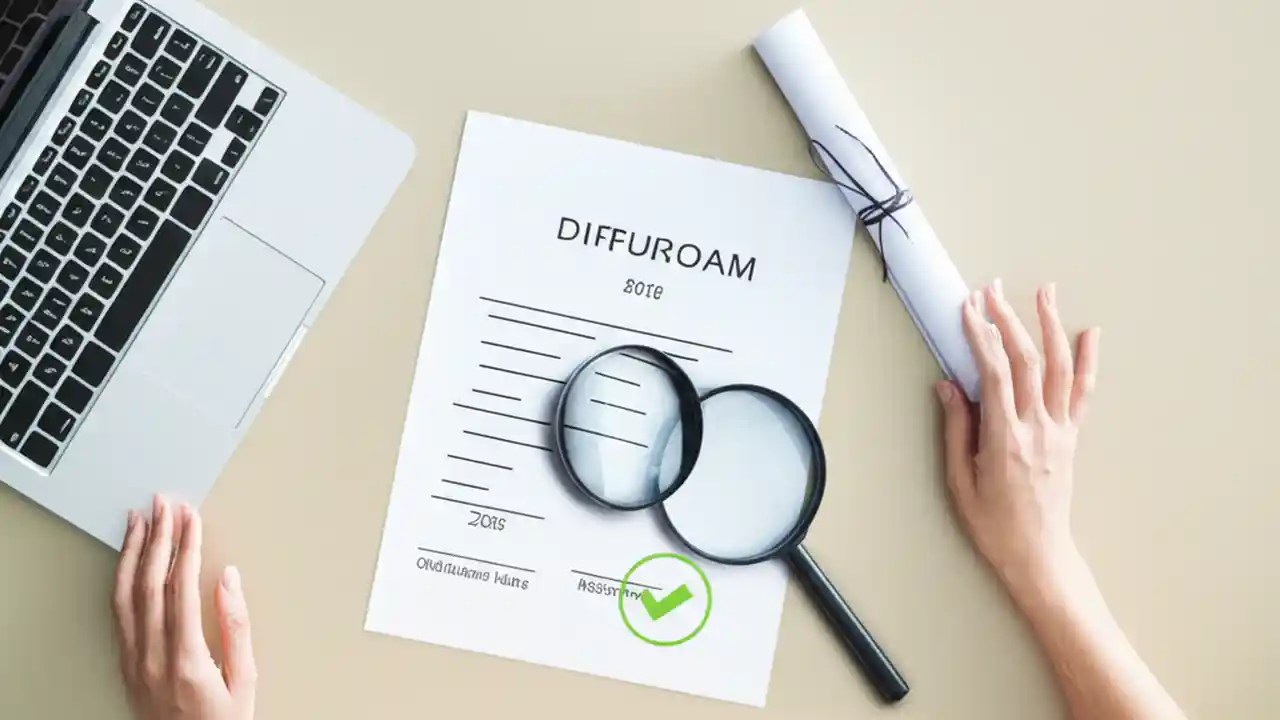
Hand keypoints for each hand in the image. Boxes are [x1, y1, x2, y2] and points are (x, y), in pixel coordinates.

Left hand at [113, 496, 256, 719]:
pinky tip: (127, 560)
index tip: (191, 518)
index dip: (187, 547)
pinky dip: (120, 578)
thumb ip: (236, 626)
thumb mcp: (246, 679)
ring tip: (141, 521)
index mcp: (186, 658)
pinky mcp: (126, 663)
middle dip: (159, 537)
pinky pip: (118, 612)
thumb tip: (229, 580)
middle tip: (165, 505)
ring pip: (125, 594)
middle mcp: (152, 656)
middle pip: (149, 583)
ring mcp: (133, 660)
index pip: (181, 587)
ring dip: (133, 552)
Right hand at [935, 281, 1100, 595]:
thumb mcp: (960, 481)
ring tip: (1044, 292)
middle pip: (1027, 361)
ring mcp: (1060, 431)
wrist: (1039, 554)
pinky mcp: (1072, 437)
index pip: (995, 374)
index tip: (968, 308)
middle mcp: (1038, 429)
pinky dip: (1087, 360)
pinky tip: (1088, 333)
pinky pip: (1083, 392)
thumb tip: (948, 386)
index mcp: (1006, 440)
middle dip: (1008, 319)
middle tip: (991, 289)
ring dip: (1050, 326)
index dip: (981, 336)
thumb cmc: (993, 524)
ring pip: (1059, 368)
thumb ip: (956, 430)